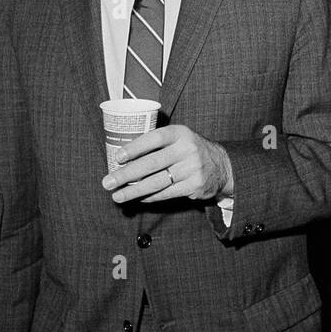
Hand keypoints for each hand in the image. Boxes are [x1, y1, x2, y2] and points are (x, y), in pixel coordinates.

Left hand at [101, 124, 233, 204]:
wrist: (222, 165)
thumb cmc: (190, 149)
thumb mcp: (179, 137)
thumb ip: (157, 143)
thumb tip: (123, 157)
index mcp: (180, 133)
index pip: (154, 138)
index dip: (135, 147)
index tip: (117, 157)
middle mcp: (187, 150)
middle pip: (152, 163)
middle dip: (126, 174)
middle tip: (108, 182)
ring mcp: (192, 169)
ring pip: (157, 182)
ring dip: (134, 191)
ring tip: (117, 196)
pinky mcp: (194, 186)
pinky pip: (166, 193)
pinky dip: (150, 196)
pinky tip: (138, 197)